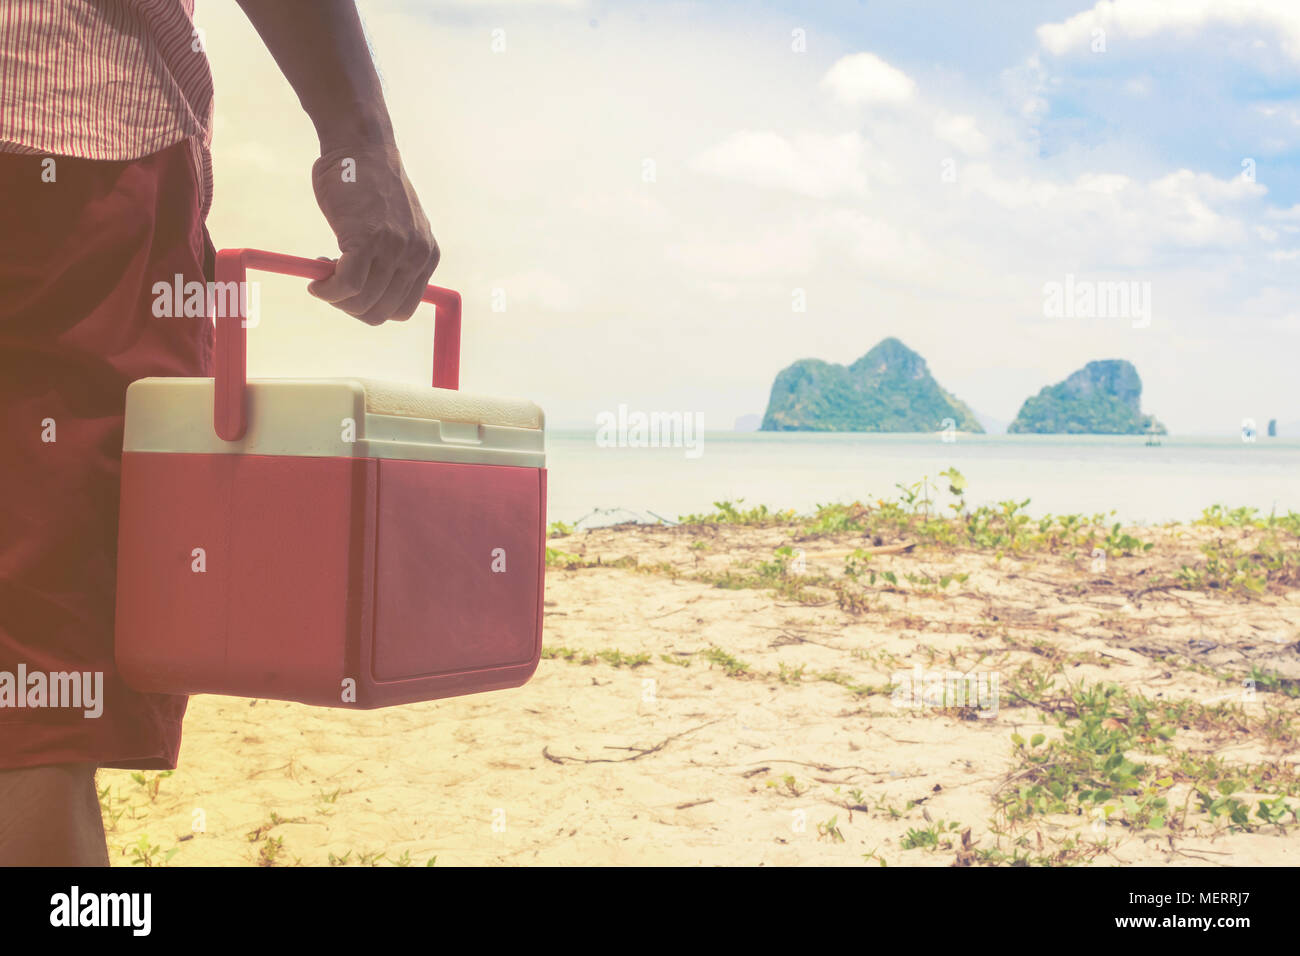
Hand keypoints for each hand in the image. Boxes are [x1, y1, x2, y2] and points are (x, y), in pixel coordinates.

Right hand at [307, 142, 438, 324]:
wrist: (360, 146)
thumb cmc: (368, 185)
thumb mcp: (395, 228)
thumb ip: (391, 258)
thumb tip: (366, 294)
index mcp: (427, 256)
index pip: (402, 310)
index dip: (371, 308)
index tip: (351, 292)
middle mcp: (417, 256)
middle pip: (382, 312)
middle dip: (351, 308)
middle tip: (331, 288)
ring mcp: (394, 249)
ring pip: (362, 303)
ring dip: (335, 299)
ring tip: (322, 277)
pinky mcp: (368, 240)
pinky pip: (347, 285)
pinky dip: (327, 291)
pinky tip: (316, 281)